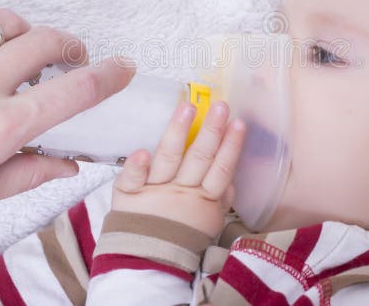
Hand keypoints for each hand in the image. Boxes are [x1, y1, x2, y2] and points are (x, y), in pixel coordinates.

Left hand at [0, 0, 134, 253]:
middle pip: (45, 42)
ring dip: (21, 35)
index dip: (108, 76)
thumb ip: (26, 174)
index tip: (122, 68)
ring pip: (3, 23)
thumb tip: (63, 165)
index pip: (73, 92)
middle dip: (70, 46)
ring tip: (15, 52)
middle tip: (70, 57)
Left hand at [112, 100, 245, 236]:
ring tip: (188, 108)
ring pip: (169, 158)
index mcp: (202, 200)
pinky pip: (132, 179)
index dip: (230, 148)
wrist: (145, 262)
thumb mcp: (207, 222)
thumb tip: (232, 181)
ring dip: (179, 132)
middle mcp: (180, 192)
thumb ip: (220, 199)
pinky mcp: (129, 195)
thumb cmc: (178, 235)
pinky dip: (136, 166)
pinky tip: (142, 151)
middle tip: (221, 106)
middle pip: (198, 159)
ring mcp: (155, 192)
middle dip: (211, 132)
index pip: (220, 170)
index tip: (239, 123)